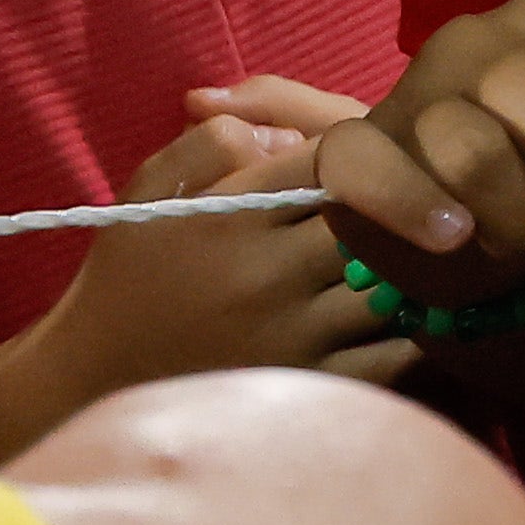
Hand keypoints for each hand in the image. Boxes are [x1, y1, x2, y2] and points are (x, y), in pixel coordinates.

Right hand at [23, 99, 401, 402]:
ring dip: (417, 267)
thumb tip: (293, 138)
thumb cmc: (129, 274)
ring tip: (429, 256)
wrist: (91, 378)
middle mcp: (264, 272)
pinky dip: (417, 331)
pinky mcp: (306, 386)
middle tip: (433, 202)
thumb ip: (217, 141)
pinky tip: (420, 315)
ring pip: (395, 283)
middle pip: (376, 219)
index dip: (372, 151)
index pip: (336, 159)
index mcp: (233, 214)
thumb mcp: (155, 187)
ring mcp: (289, 334)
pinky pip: (394, 352)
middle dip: (408, 205)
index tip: (392, 157)